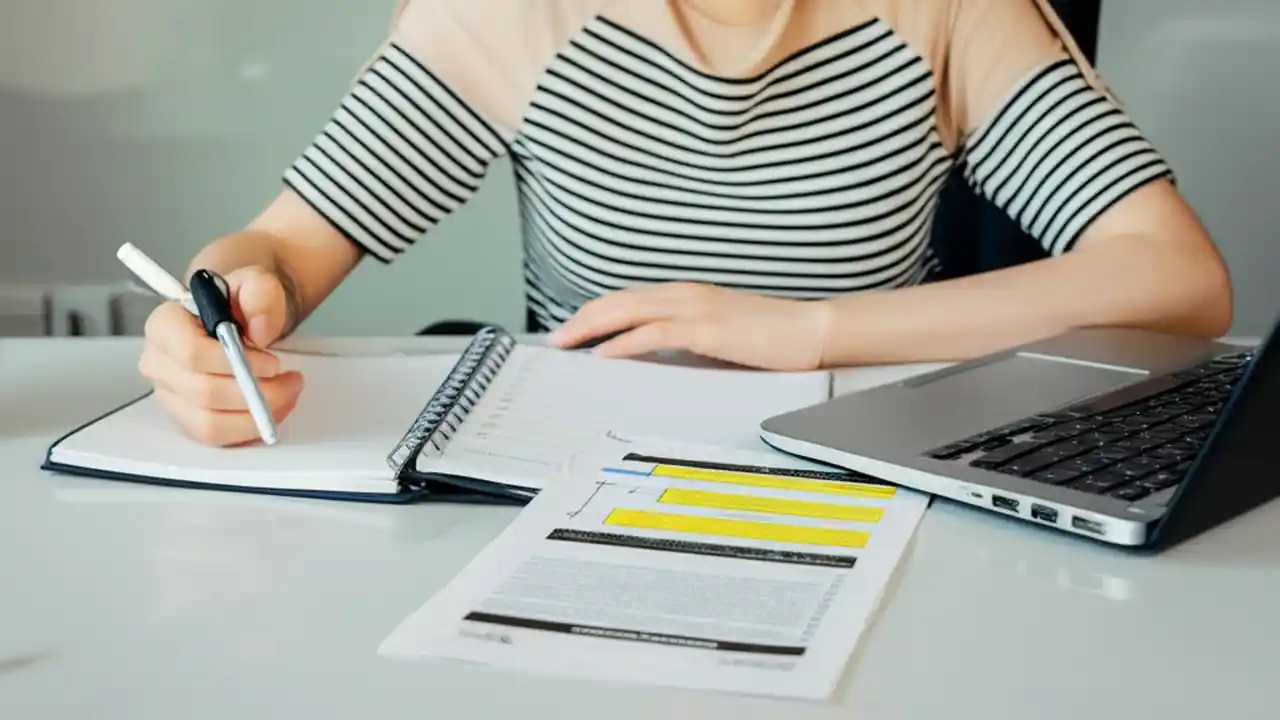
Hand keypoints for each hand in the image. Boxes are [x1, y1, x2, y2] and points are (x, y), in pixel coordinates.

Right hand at [138, 265, 304, 445]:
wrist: (241, 315)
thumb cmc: (242, 301)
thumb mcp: (257, 282)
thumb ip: (261, 293)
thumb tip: (261, 329)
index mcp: (164, 324)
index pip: (189, 352)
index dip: (234, 362)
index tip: (273, 363)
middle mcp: (158, 362)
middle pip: (202, 392)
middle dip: (255, 393)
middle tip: (292, 381)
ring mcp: (169, 393)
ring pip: (209, 422)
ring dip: (256, 416)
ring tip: (288, 394)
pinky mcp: (186, 416)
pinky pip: (216, 436)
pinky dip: (249, 429)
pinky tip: (275, 410)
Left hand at [547, 283, 831, 370]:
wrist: (813, 332)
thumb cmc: (771, 338)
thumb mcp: (721, 336)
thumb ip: (689, 340)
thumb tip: (657, 357)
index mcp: (689, 295)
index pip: (630, 299)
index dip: (597, 312)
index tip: (572, 330)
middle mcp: (686, 294)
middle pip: (619, 300)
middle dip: (583, 318)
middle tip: (555, 338)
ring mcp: (696, 308)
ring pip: (629, 310)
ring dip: (592, 327)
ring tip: (567, 344)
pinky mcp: (707, 329)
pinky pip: (654, 333)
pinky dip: (624, 342)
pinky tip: (604, 354)